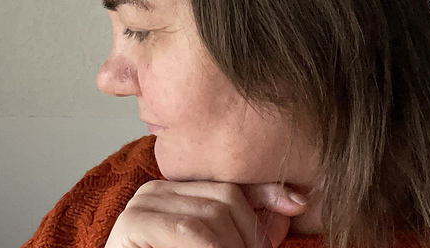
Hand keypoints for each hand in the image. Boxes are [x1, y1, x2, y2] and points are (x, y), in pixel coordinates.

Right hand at [103, 179, 308, 247]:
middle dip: (249, 236)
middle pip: (224, 199)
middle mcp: (158, 189)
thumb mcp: (215, 245)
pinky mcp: (131, 223)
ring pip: (210, 218)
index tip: (298, 207)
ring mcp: (143, 203)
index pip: (231, 188)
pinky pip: (188, 230)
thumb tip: (298, 203)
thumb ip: (244, 225)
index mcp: (178, 190)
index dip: (266, 199)